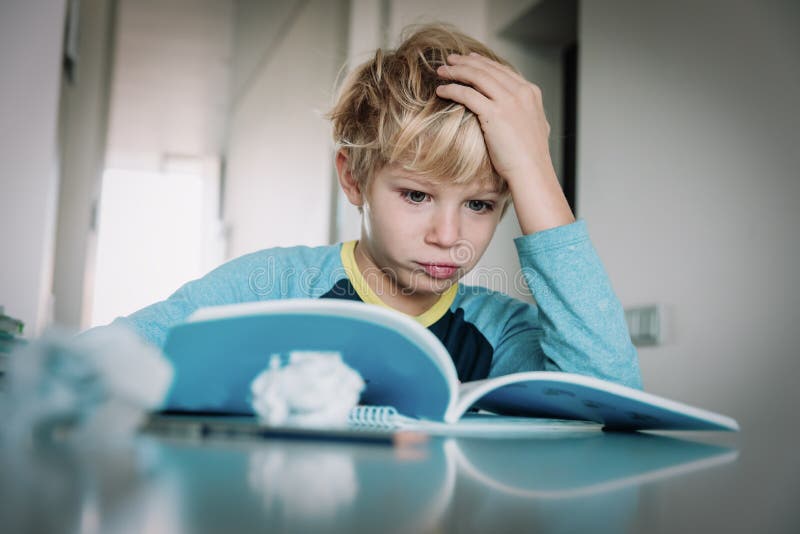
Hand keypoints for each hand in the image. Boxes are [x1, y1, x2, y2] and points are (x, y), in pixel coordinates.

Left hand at [436, 53, 573, 233]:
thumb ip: (526, 112)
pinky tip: (442, 90)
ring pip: (476, 77)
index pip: (502, 70)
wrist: (531, 171)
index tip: (469, 59)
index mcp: (531, 92)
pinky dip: (453, 89)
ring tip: (442, 71)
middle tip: (450, 60)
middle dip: (466, 62)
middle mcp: (520, 92)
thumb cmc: (530, 157)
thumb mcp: (535, 126)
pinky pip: (468, 94)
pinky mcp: (494, 113)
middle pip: (488, 69)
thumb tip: (520, 111)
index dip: (483, 63)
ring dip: (456, 71)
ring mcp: (508, 101)